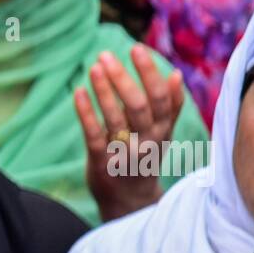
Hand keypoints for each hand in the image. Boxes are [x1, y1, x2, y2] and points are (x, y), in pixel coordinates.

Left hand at [77, 45, 184, 221]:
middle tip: (105, 54)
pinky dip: (86, 113)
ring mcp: (123, 154)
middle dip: (122, 78)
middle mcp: (146, 142)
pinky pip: (93, 135)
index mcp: (163, 131)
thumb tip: (175, 74)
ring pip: (115, 119)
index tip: (136, 48)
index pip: (161, 98)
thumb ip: (171, 108)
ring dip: (104, 91)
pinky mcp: (102, 163)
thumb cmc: (145, 160)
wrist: (130, 203)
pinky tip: (78, 92)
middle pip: (138, 106)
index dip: (149, 73)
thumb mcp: (163, 136)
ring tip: (94, 67)